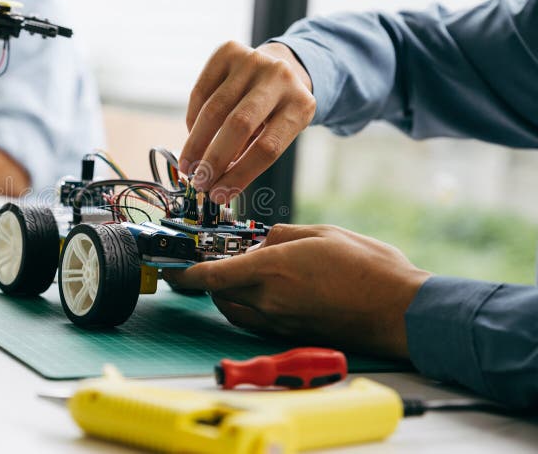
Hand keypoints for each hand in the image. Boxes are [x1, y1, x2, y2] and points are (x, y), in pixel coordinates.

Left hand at [164, 224, 430, 358]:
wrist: (399, 310)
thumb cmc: (366, 268)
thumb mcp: (319, 233)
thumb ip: (280, 235)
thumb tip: (258, 240)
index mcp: (270, 271)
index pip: (210, 275)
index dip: (183, 273)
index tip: (169, 269)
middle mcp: (267, 301)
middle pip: (216, 294)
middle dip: (207, 278)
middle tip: (216, 258)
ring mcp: (278, 322)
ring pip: (234, 309)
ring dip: (227, 293)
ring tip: (243, 271)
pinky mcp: (291, 334)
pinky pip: (255, 320)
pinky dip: (247, 305)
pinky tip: (266, 289)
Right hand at [179, 41, 315, 203]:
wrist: (282, 66)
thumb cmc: (277, 112)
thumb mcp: (279, 132)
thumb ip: (253, 155)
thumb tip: (217, 185)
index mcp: (301, 105)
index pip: (267, 149)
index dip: (239, 176)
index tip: (218, 195)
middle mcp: (279, 78)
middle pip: (239, 126)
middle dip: (214, 159)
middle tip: (198, 183)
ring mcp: (253, 60)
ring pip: (214, 109)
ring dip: (195, 143)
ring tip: (188, 167)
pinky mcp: (228, 51)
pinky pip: (201, 92)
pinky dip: (192, 119)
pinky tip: (192, 138)